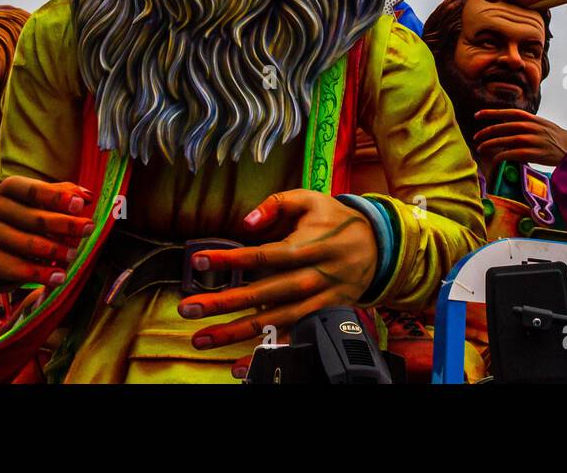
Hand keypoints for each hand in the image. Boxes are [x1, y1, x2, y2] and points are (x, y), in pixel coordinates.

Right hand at [0, 176, 92, 288]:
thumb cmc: (31, 211)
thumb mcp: (45, 198)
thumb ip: (67, 193)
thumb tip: (87, 197)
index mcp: (10, 188)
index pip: (34, 190)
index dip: (58, 197)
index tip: (81, 205)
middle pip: (35, 219)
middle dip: (66, 225)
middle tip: (88, 229)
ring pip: (28, 244)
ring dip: (55, 250)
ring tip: (73, 255)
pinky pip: (17, 268)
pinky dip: (41, 274)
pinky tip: (59, 277)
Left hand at [178, 190, 378, 349]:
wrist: (378, 247)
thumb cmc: (336, 221)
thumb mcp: (311, 199)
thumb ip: (277, 204)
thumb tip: (246, 221)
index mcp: (305, 247)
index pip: (261, 256)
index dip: (229, 260)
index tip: (199, 260)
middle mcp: (309, 278)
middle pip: (261, 294)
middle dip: (222, 302)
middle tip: (188, 307)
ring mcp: (316, 302)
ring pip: (272, 322)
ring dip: (234, 333)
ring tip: (201, 338)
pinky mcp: (321, 318)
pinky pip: (291, 340)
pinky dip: (267, 355)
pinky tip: (240, 366)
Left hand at [472, 109, 566, 166]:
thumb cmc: (555, 138)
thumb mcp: (542, 124)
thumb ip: (526, 123)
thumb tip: (507, 124)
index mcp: (532, 118)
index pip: (508, 112)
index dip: (491, 113)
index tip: (477, 115)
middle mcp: (530, 127)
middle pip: (502, 127)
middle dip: (486, 132)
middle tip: (475, 137)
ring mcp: (532, 140)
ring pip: (505, 141)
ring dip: (490, 144)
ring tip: (480, 148)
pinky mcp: (533, 153)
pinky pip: (512, 154)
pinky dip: (501, 156)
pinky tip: (495, 159)